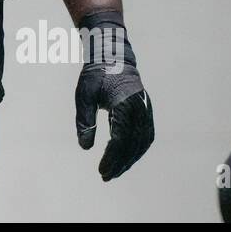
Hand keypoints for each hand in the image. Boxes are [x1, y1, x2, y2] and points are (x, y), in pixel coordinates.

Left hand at [74, 12, 154, 180]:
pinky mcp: (145, 110)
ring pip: (142, 142)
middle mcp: (139, 109)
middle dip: (120, 163)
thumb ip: (84, 121)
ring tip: (116, 171)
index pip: (120, 140)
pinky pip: (146, 135)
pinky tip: (127, 157)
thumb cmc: (95, 75)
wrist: (112, 55)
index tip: (101, 170)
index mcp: (124, 106)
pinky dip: (137, 149)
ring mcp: (145, 110)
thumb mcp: (84, 95)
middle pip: (133, 145)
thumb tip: (85, 148)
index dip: (112, 158)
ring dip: (130, 159)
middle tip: (106, 176)